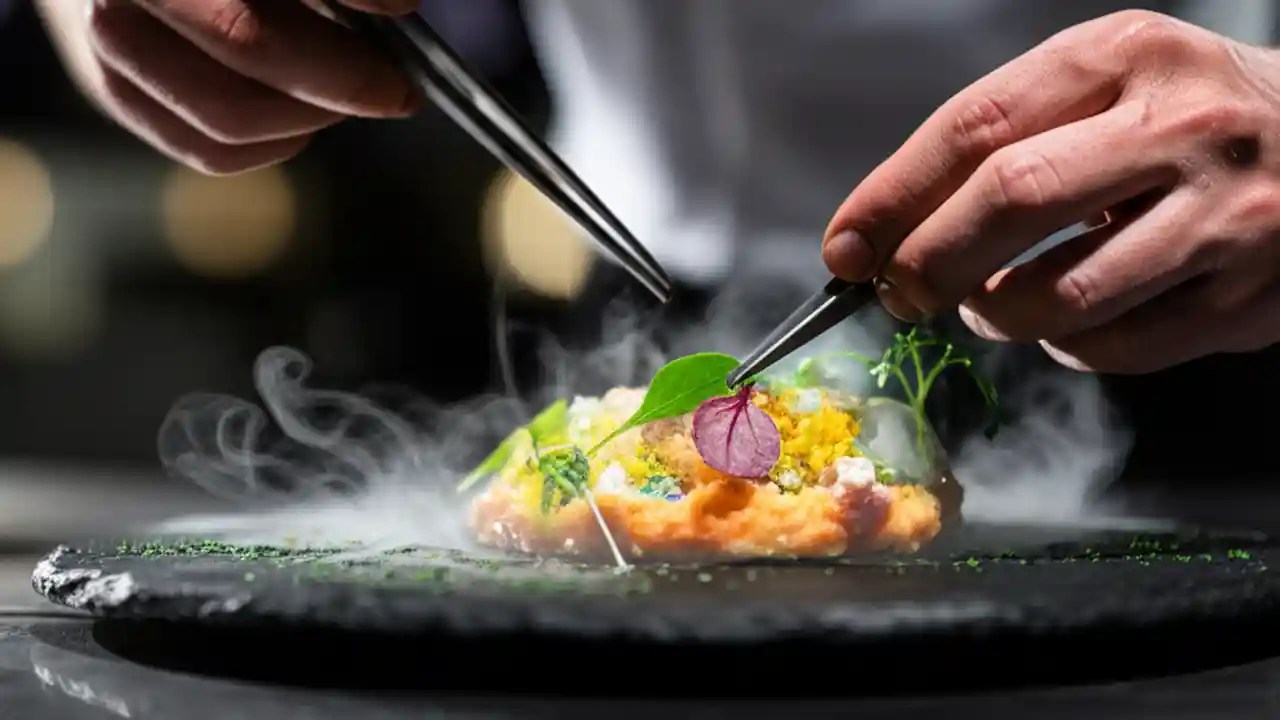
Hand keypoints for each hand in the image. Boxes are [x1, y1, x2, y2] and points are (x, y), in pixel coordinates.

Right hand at [36, 0, 420, 174]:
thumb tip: (398, 8)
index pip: (258, 3)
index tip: (406, 8)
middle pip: (249, 40)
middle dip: (344, 73)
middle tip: (399, 86)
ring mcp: (106, 43)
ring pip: (231, 114)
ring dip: (315, 114)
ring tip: (356, 97)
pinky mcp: (114, 93)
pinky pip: (212, 151)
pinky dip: (279, 143)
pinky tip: (309, 116)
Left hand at [822, 10, 1279, 373]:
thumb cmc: (1188, 117)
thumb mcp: (1109, 84)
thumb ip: (1008, 138)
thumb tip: (882, 231)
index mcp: (1126, 55)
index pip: (976, 126)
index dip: (891, 196)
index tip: (845, 247)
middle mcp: (1182, 126)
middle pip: (1010, 200)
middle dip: (928, 261)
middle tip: (900, 291)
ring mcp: (1226, 216)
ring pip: (1060, 295)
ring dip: (994, 316)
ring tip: (985, 305)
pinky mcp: (1248, 299)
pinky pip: (1115, 349)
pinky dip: (1064, 347)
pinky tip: (1064, 323)